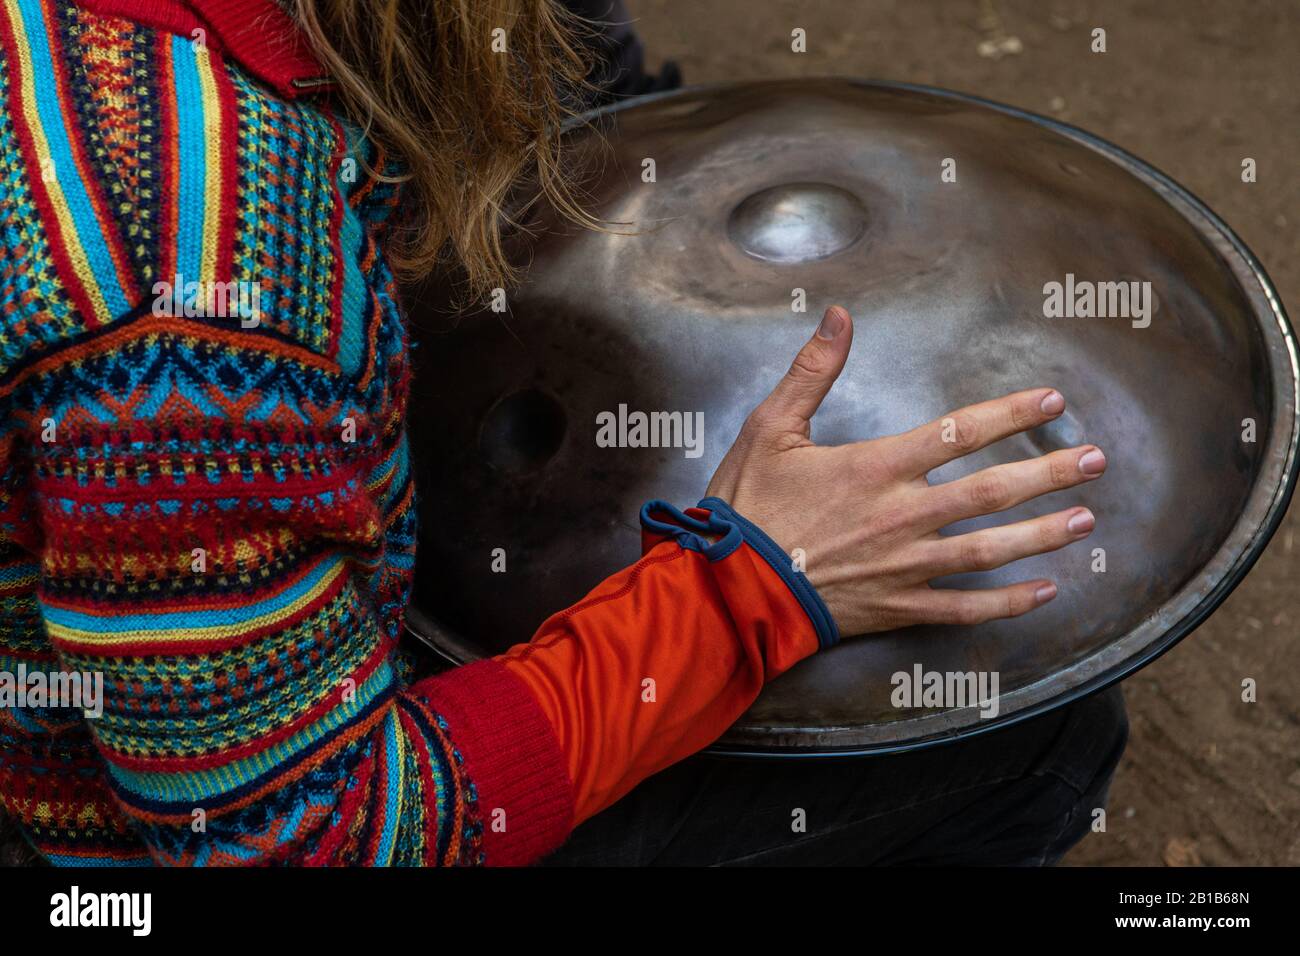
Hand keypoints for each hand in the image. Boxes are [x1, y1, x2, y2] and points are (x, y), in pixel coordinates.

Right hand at [705, 305, 1105, 636]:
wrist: (729, 588)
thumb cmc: (748, 508)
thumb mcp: (769, 428)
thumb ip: (811, 372)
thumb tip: (838, 316)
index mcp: (876, 468)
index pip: (960, 433)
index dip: (1011, 415)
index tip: (1054, 403)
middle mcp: (902, 516)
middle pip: (992, 492)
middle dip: (1049, 475)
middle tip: (1097, 463)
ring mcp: (905, 566)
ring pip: (990, 550)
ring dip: (1043, 534)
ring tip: (1086, 520)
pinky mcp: (897, 607)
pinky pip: (963, 609)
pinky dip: (1007, 604)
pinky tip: (1045, 592)